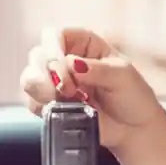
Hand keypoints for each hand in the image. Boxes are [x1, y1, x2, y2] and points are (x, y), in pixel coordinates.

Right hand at [20, 26, 165, 151]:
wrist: (135, 130)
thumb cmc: (133, 97)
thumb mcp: (122, 76)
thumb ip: (97, 69)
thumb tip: (71, 64)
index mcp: (83, 44)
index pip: (55, 34)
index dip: (53, 46)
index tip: (63, 63)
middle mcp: (65, 60)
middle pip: (37, 55)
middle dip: (48, 73)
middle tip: (69, 89)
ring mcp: (56, 84)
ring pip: (30, 78)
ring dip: (43, 90)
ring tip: (67, 100)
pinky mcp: (51, 106)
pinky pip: (32, 102)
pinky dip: (42, 106)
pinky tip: (63, 110)